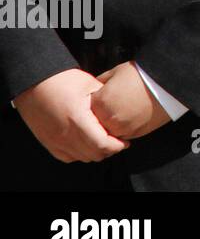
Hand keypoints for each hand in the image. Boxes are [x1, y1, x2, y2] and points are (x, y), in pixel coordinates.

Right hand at [12, 68, 129, 162]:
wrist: (34, 84)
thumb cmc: (63, 80)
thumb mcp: (90, 84)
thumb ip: (107, 100)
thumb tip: (122, 111)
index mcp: (78, 119)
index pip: (102, 144)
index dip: (117, 145)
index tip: (126, 141)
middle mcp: (65, 134)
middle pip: (93, 154)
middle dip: (109, 150)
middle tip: (118, 142)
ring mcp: (55, 140)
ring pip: (81, 158)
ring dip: (95, 153)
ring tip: (104, 142)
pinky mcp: (48, 142)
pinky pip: (67, 157)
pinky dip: (80, 154)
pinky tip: (86, 145)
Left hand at [90, 62, 170, 139]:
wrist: (167, 83)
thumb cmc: (141, 75)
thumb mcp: (116, 72)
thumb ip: (101, 81)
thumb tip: (94, 87)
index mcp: (100, 102)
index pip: (85, 109)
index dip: (92, 103)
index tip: (99, 98)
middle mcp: (107, 118)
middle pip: (94, 123)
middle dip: (99, 116)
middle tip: (111, 107)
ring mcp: (120, 128)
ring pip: (107, 133)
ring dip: (110, 125)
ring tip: (121, 113)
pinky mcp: (134, 134)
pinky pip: (121, 136)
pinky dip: (123, 129)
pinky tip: (130, 117)